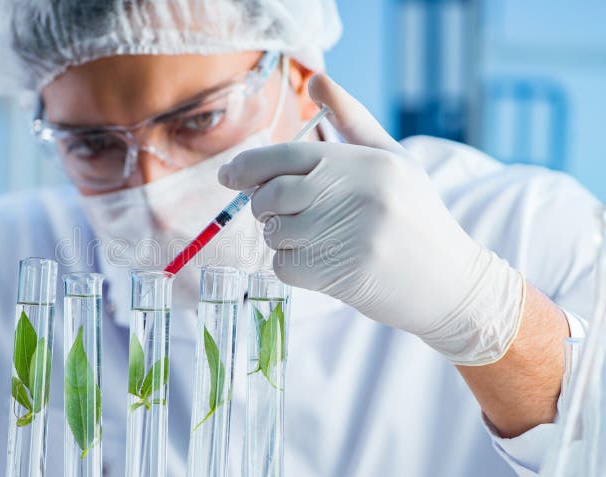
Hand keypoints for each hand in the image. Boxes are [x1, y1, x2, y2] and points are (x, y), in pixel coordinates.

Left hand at [218, 75, 524, 364]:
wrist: (451, 283)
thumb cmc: (415, 215)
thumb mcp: (392, 159)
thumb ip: (351, 119)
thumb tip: (314, 79)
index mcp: (370, 163)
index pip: (290, 156)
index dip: (249, 165)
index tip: (226, 175)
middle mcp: (360, 195)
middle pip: (274, 194)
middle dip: (260, 203)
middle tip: (269, 210)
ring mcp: (351, 238)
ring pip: (276, 233)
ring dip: (277, 236)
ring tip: (305, 236)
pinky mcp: (341, 275)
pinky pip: (284, 266)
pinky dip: (288, 265)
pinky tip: (316, 261)